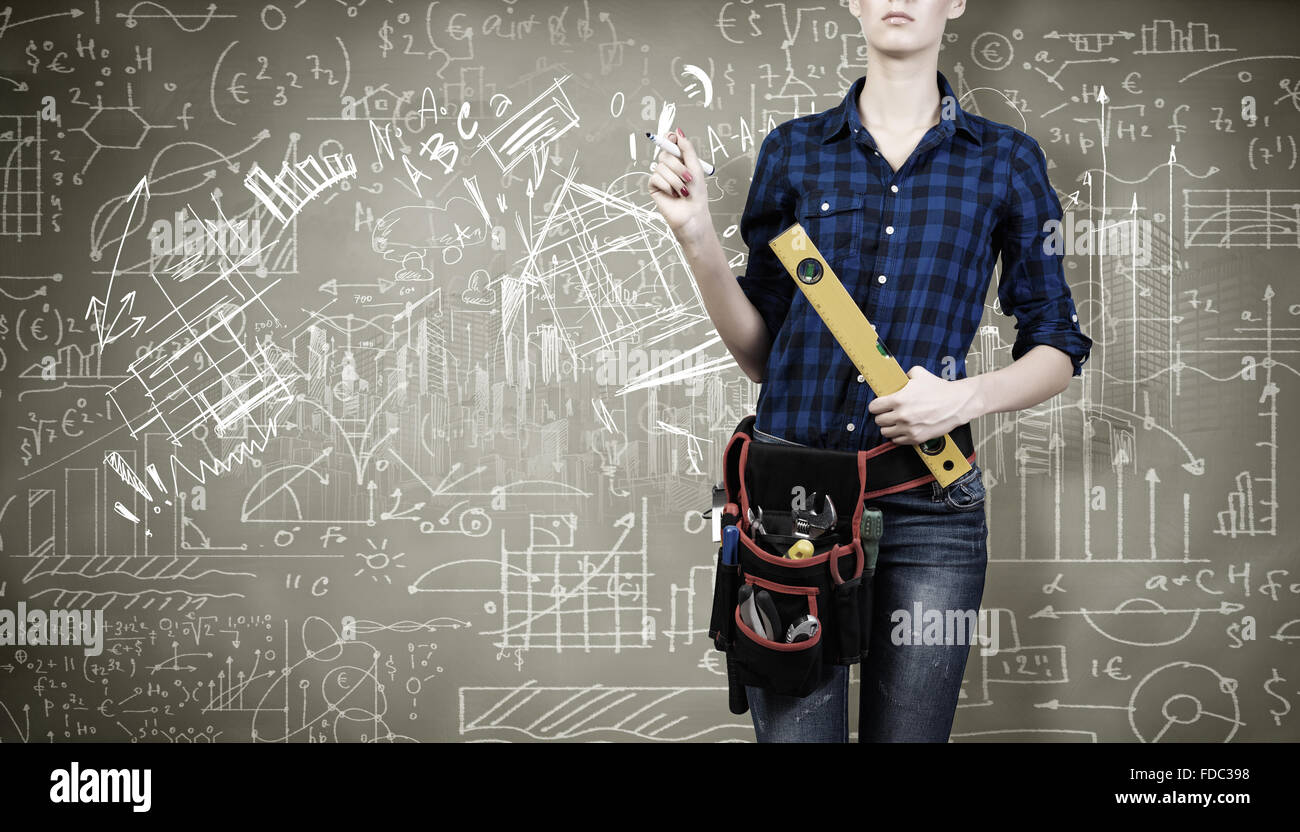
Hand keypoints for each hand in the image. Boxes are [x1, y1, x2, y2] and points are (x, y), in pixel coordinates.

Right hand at [646, 128, 712, 245]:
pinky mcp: (654, 186)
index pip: (670, 142)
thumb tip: (677, 132)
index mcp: (680, 159)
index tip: (673, 138)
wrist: (692, 215)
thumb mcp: (696, 167)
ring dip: (676, 180)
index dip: (669, 139)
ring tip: (682, 191)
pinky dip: (667, 186)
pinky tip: (673, 195)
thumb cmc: (697, 194)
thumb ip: (687, 149)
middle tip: (688, 178)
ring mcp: (660, 176)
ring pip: (661, 167)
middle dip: (678, 166)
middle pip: (665, 154)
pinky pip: (656, 178)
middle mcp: (669, 166)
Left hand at [868, 366, 978, 444]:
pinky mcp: (916, 438)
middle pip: (878, 421)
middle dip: (882, 416)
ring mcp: (908, 428)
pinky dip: (898, 436)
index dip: (875, 406)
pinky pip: (897, 441)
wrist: (957, 403)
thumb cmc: (940, 389)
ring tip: (895, 421)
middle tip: (888, 413)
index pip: (874, 407)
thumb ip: (903, 376)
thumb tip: (896, 380)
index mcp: (899, 399)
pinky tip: (904, 428)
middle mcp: (902, 415)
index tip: (878, 406)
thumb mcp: (918, 373)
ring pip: (886, 432)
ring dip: (889, 427)